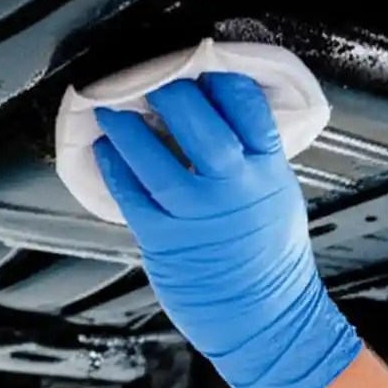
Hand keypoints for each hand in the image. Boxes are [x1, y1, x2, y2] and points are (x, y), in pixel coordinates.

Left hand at [93, 72, 361, 387]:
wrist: (264, 319)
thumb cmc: (270, 262)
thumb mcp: (280, 197)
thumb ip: (256, 158)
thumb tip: (225, 117)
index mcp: (269, 172)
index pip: (247, 106)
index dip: (221, 79)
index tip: (204, 69)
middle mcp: (234, 189)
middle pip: (198, 122)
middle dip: (171, 92)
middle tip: (154, 81)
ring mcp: (197, 214)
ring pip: (154, 155)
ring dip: (126, 126)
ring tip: (112, 110)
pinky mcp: (164, 238)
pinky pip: (130, 193)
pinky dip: (113, 166)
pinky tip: (106, 151)